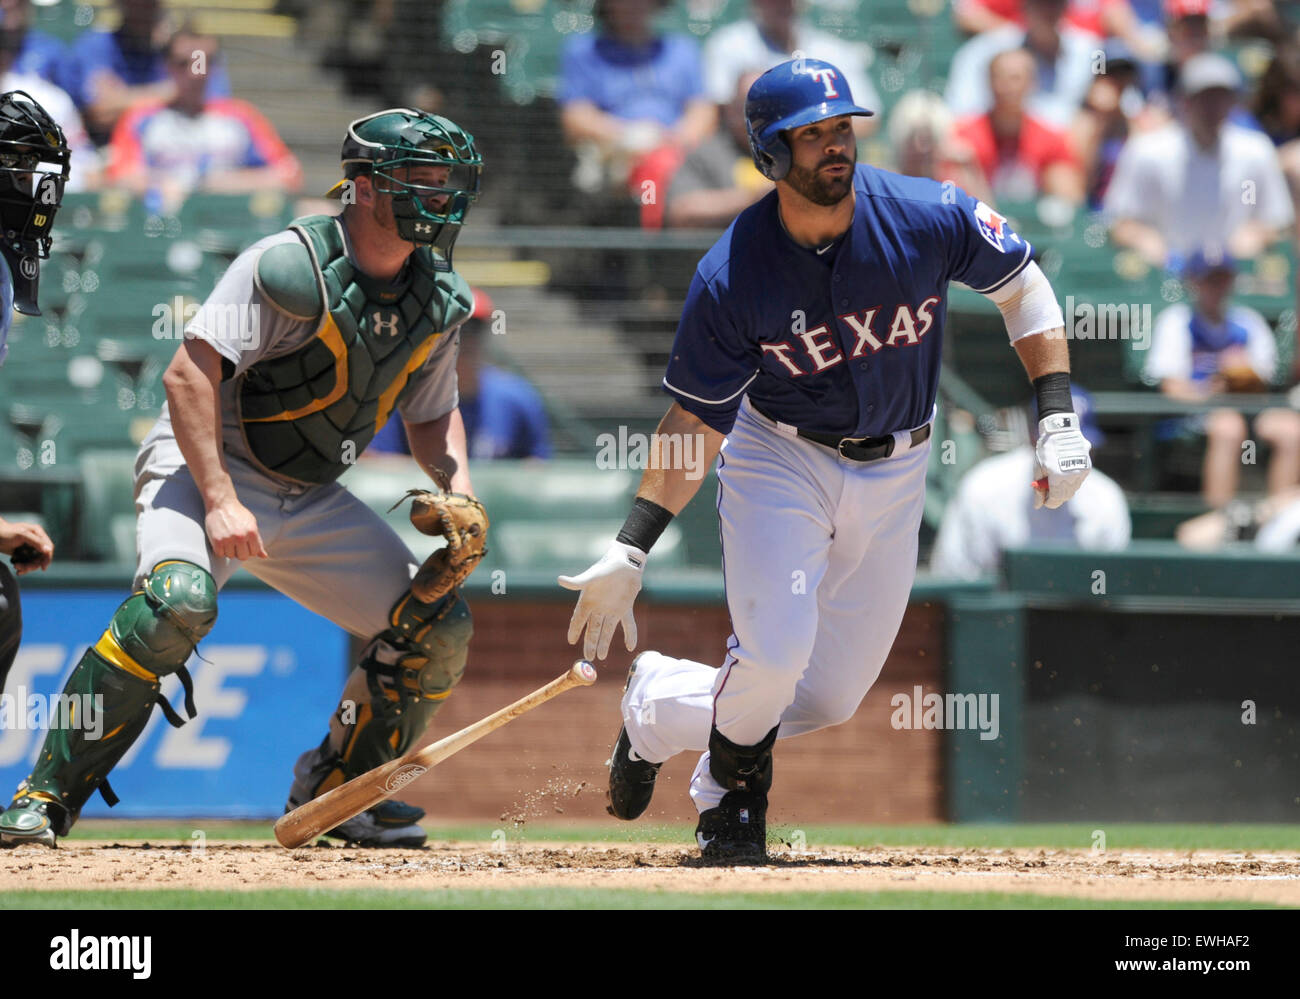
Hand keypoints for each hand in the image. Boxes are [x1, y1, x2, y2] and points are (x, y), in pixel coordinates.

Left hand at [0, 520, 52, 573]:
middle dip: (32, 564)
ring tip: (16, 567)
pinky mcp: (24, 553)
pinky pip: (28, 562)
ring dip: (26, 567)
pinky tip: (16, 567)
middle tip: (20, 568)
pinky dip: (23, 567)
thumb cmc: (6, 532)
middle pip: (41, 557)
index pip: (49, 547)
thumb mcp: (22, 535)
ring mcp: (30, 547)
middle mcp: (36, 540)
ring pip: (34, 561)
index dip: (47, 558)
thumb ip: (36, 542)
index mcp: (38, 533)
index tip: (43, 567)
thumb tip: (48, 550)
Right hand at [205, 499, 267, 559]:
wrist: (221, 504)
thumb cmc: (238, 514)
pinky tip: (221, 541)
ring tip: (228, 540)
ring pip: (230, 556)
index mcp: (252, 532)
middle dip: (240, 552)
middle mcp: (241, 536)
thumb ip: (258, 541)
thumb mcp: (252, 524)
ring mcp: (228, 539)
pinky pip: (220, 554)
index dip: (249, 550)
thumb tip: (264, 556)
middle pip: (243, 557)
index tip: (245, 544)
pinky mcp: (217, 540)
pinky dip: (220, 550)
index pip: (254, 552)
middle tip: (236, 543)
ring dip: (229, 550)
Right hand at [557, 540, 645, 659]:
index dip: (574, 630)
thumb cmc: (608, 565)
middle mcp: (599, 607)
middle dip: (590, 643)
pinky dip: (630, 635)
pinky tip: (631, 647)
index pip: (578, 619)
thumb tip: (560, 580)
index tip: (570, 641)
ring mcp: (612, 608)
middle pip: (592, 629)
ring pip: (607, 630)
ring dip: (604, 643)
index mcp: (588, 600)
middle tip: (588, 658)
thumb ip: (578, 581)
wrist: (626, 561)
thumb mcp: (593, 574)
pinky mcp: (625, 607)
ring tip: (601, 657)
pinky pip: (628, 624)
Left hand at [1033, 413, 1091, 509]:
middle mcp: (1073, 477)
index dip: (1048, 502)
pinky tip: (1063, 470)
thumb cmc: (1046, 449)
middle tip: (1047, 488)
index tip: (1043, 499)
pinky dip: (1071, 480)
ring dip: (1064, 488)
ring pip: (1073, 489)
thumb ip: (1039, 489)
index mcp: (1059, 478)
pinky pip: (1079, 480)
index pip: (1056, 500)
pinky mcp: (1088, 467)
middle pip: (1066, 496)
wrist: (1061, 430)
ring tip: (1054, 476)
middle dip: (1056, 495)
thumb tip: (1038, 505)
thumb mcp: (1038, 469)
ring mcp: (1083, 472)